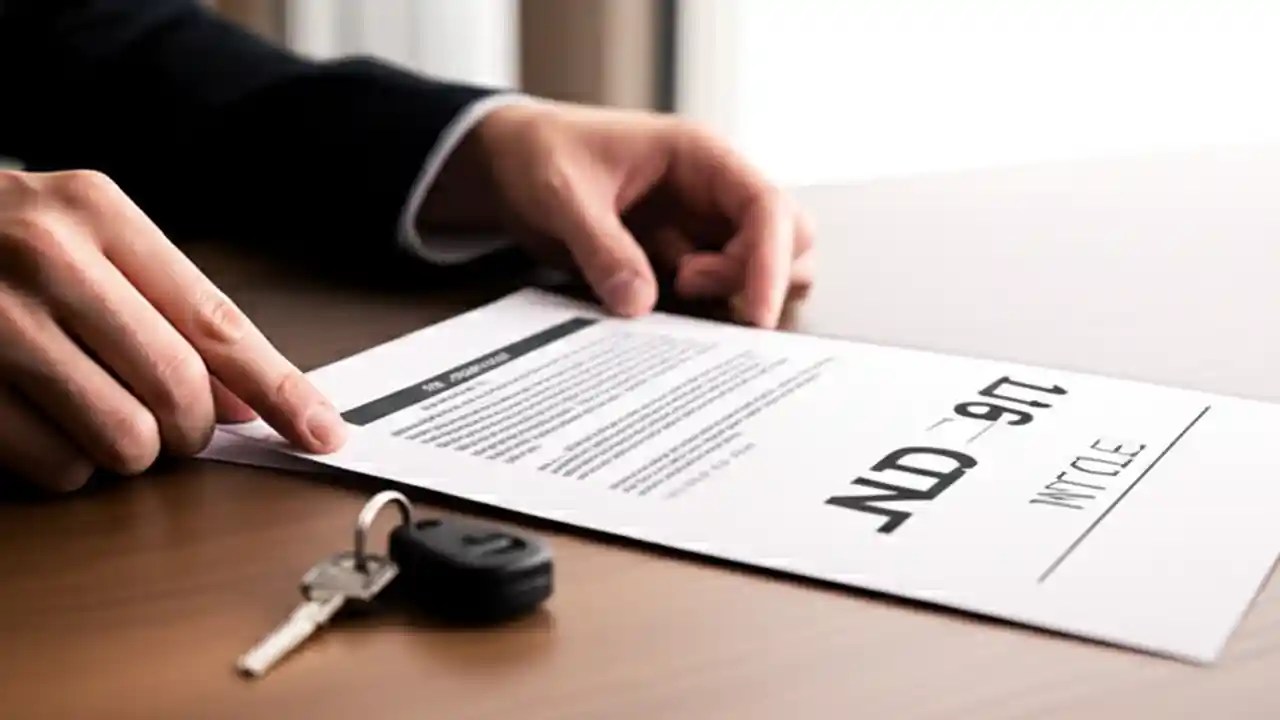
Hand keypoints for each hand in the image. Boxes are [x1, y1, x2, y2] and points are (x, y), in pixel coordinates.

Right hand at [0, 170, 344, 491]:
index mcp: (95, 213)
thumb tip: (252, 399)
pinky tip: (41, 419)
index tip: (324, 431)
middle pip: (178, 393)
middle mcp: (43, 258)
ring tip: (93, 408)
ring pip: (121, 442)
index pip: (217, 322)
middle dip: (189, 429)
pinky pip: (53, 467)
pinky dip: (64, 465)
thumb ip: (171, 310)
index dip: (282, 389)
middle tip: (170, 419)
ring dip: (126, 450)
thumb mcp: (87, 241)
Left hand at [421, 99, 812, 327]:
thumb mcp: (562, 194)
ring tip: (667, 287)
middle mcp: (713, 192)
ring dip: (730, 294)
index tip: (756, 316)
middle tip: (685, 284)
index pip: (767, 207)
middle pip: (786, 241)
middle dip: (753, 277)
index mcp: (700, 157)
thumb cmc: (540, 153)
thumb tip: (638, 304)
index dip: (771, 262)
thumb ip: (601, 246)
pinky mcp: (681, 259)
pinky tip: (655, 306)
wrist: (509, 162)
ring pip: (759, 269)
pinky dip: (702, 311)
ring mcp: (700, 227)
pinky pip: (715, 292)